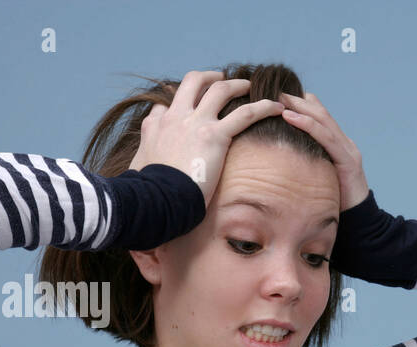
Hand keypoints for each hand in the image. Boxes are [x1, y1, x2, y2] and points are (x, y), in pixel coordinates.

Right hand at [128, 70, 285, 207]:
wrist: (156, 198)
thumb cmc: (149, 193)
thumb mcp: (139, 168)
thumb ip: (145, 156)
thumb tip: (144, 159)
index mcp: (157, 126)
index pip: (167, 103)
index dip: (180, 100)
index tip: (191, 104)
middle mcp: (176, 117)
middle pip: (193, 82)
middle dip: (210, 77)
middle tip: (222, 79)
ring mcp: (196, 123)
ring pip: (220, 90)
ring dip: (237, 85)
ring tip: (250, 86)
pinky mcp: (215, 135)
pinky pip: (245, 114)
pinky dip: (263, 107)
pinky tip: (276, 107)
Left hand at [278, 91, 369, 211]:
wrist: (361, 223)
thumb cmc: (335, 204)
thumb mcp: (317, 179)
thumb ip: (307, 165)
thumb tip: (283, 158)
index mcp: (337, 146)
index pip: (318, 118)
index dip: (299, 104)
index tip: (276, 96)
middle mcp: (344, 143)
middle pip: (319, 113)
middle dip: (296, 100)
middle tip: (273, 89)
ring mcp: (348, 149)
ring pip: (322, 120)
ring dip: (299, 106)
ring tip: (278, 98)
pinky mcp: (348, 160)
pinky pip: (325, 137)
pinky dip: (307, 125)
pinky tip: (290, 117)